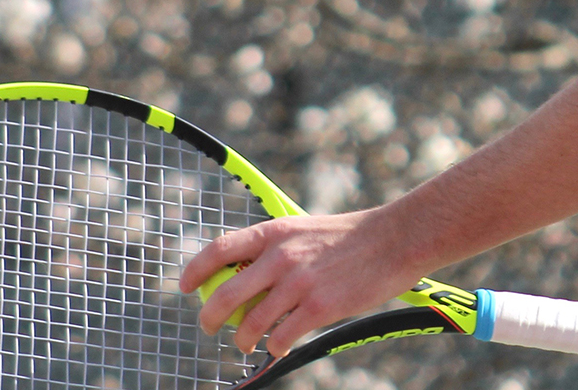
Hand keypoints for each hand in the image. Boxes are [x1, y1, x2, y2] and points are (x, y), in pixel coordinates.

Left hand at [179, 206, 419, 354]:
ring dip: (243, 339)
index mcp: (274, 232)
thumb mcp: (304, 230)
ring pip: (251, 324)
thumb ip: (274, 249)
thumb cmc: (349, 238)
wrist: (393, 240)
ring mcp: (299, 283)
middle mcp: (281, 256)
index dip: (194, 271)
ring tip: (246, 343)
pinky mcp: (319, 307)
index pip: (218, 250)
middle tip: (209, 328)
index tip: (184, 287)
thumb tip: (243, 275)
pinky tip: (280, 346)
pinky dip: (276, 347)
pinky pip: (281, 338)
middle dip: (210, 319)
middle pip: (225, 295)